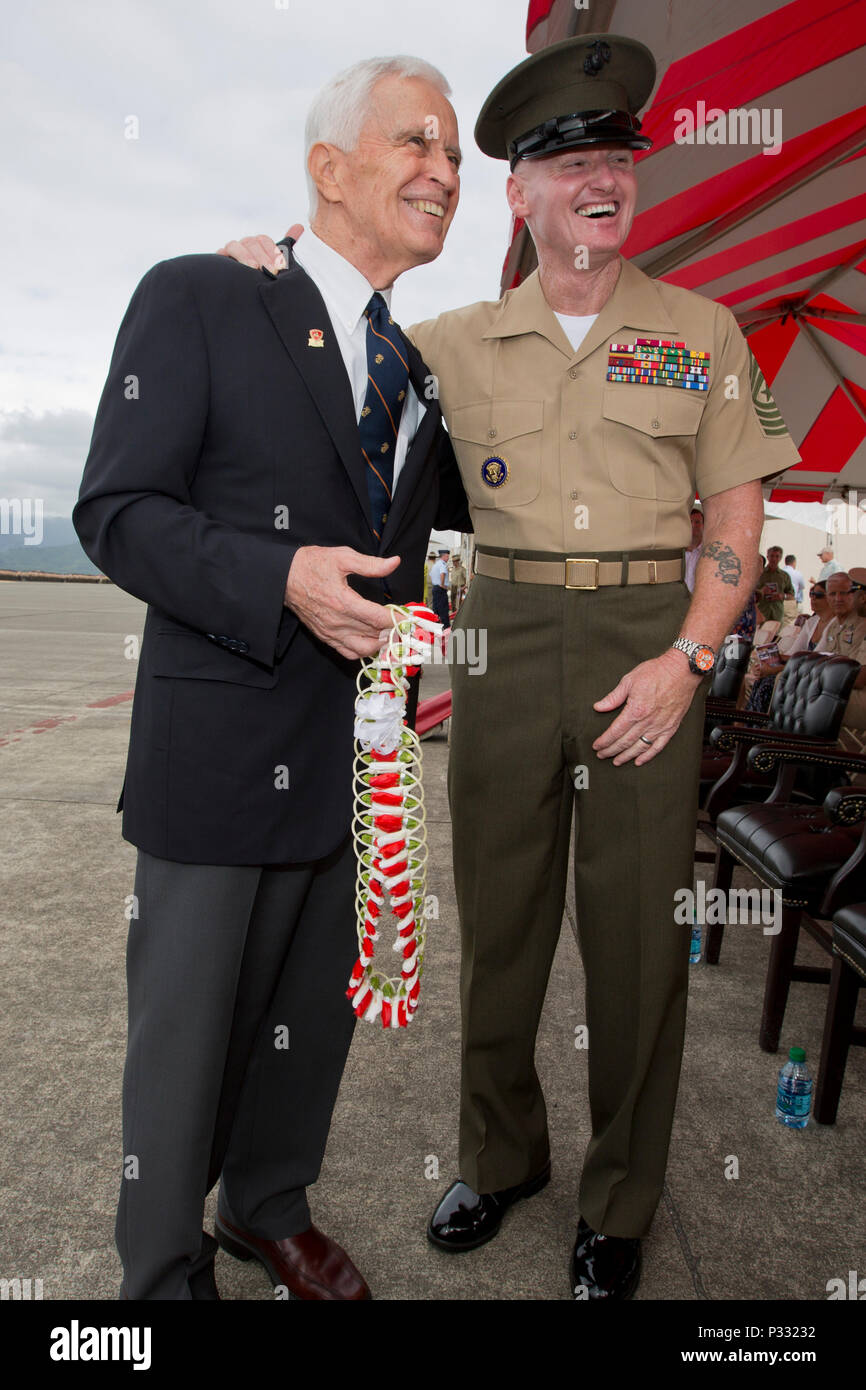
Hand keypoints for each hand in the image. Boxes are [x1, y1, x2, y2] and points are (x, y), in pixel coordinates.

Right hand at [216, 225, 303, 272]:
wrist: (241, 292)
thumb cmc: (259, 277)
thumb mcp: (274, 262)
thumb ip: (285, 245)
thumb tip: (299, 226)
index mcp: (257, 244)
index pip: (264, 240)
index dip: (273, 251)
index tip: (280, 265)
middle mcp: (243, 244)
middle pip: (251, 242)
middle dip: (263, 257)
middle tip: (271, 271)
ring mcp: (229, 251)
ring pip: (235, 245)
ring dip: (246, 256)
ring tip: (254, 268)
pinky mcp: (219, 259)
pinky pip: (220, 254)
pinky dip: (225, 257)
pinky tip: (233, 267)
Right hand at [284, 545, 399, 659]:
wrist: (283, 577)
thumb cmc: (311, 565)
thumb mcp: (342, 557)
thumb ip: (371, 564)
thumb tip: (394, 563)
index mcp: (344, 601)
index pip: (379, 618)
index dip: (398, 620)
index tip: (409, 618)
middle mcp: (338, 621)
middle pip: (375, 635)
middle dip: (394, 632)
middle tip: (405, 627)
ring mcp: (331, 632)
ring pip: (363, 648)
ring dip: (380, 644)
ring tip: (390, 634)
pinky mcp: (325, 637)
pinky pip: (348, 653)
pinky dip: (363, 651)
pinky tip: (372, 642)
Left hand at [592, 650, 701, 765]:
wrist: (682, 670)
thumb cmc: (657, 672)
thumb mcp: (630, 680)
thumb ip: (613, 697)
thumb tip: (599, 707)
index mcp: (636, 710)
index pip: (615, 731)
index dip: (604, 741)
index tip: (597, 746)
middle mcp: (648, 721)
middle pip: (625, 742)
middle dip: (611, 750)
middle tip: (602, 755)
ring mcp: (660, 726)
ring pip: (640, 747)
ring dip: (627, 756)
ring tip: (617, 761)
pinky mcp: (671, 727)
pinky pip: (658, 746)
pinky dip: (648, 756)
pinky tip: (639, 760)